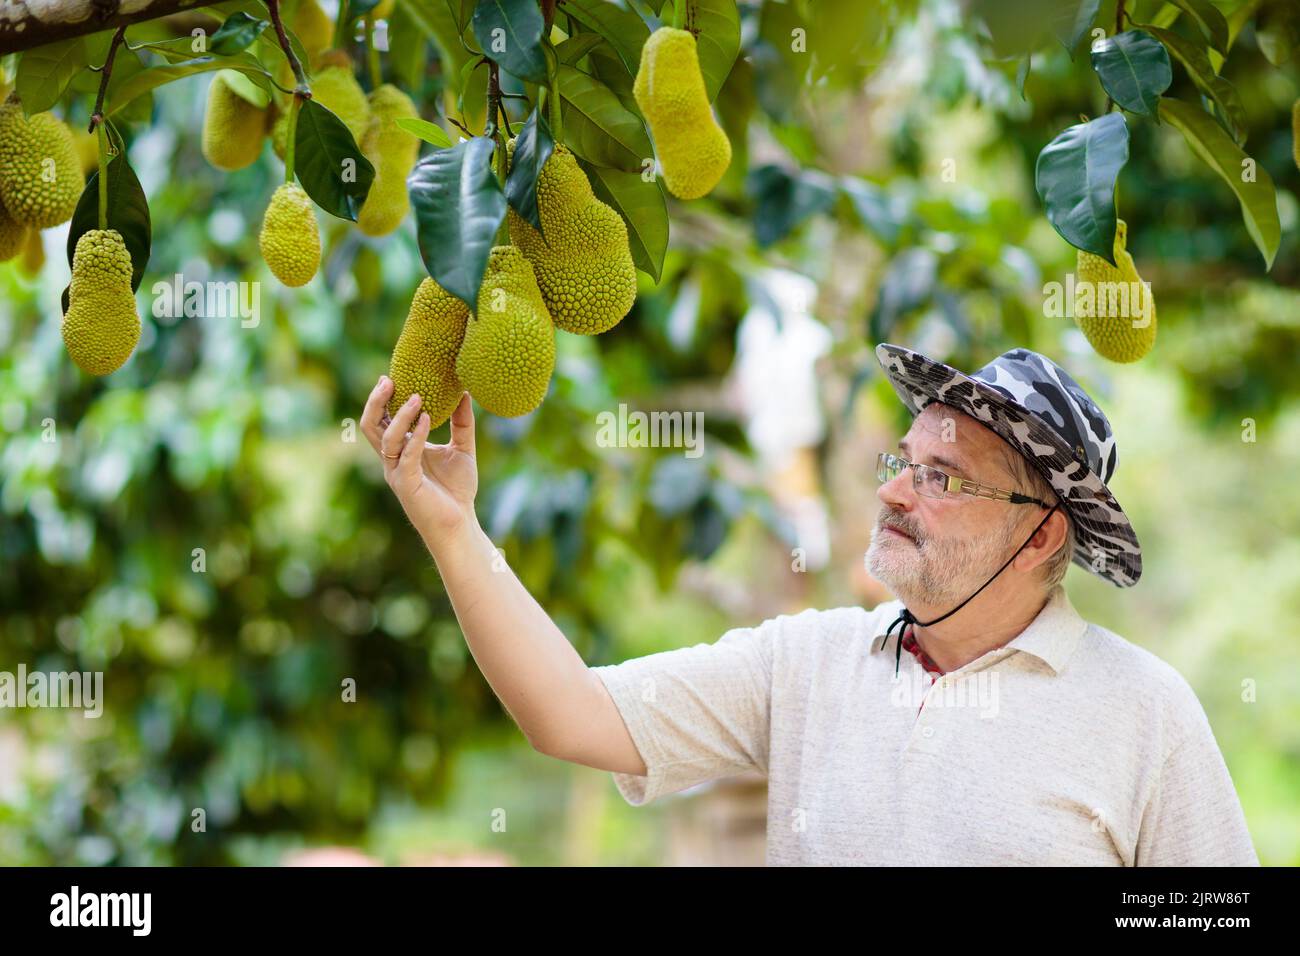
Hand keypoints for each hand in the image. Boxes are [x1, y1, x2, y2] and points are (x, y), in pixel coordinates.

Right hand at [362, 376, 479, 539]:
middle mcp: (393, 459)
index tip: (392, 375)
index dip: (382, 399)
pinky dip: (416, 435)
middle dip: (376, 402)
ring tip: (418, 397)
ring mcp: (397, 472)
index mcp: (402, 449)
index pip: (382, 419)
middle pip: (371, 425)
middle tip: (389, 380)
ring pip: (385, 438)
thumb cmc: (457, 490)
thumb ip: (462, 422)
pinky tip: (428, 419)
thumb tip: (466, 392)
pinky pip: (406, 455)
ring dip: (400, 416)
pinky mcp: (407, 484)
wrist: (460, 523)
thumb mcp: (462, 448)